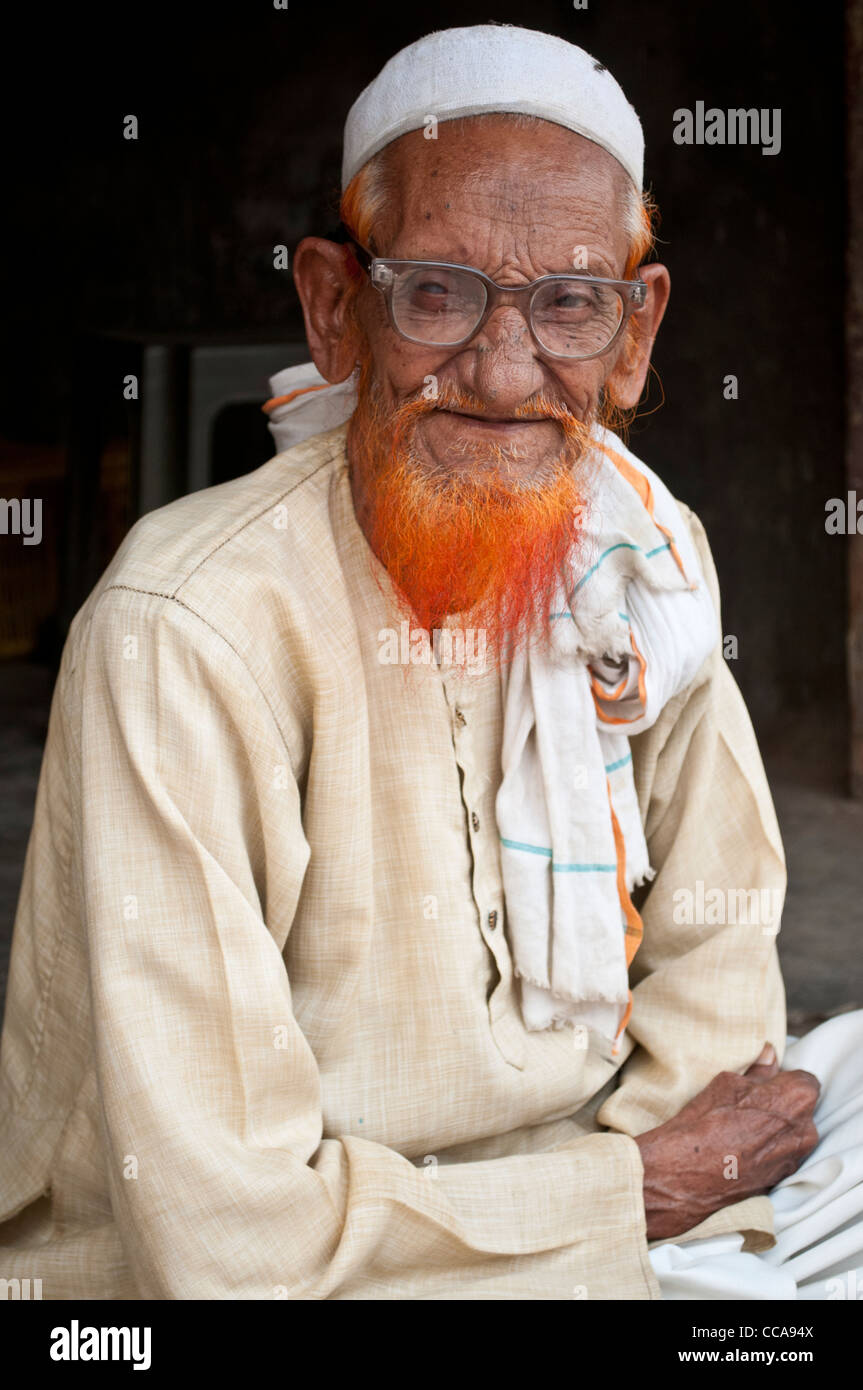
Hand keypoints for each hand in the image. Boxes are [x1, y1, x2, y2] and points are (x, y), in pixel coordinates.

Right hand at [634, 1043, 819, 1240]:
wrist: (687, 1174)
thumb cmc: (705, 1122)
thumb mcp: (727, 1083)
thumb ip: (758, 1070)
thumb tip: (770, 1054)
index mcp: (796, 1098)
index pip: (803, 1080)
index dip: (781, 1080)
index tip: (761, 1085)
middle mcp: (805, 1130)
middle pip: (800, 1108)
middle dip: (780, 1104)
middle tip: (748, 1105)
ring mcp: (796, 1158)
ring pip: (791, 1132)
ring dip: (775, 1128)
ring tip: (742, 1129)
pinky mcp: (783, 1179)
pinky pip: (782, 1155)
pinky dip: (768, 1150)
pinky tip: (742, 1149)